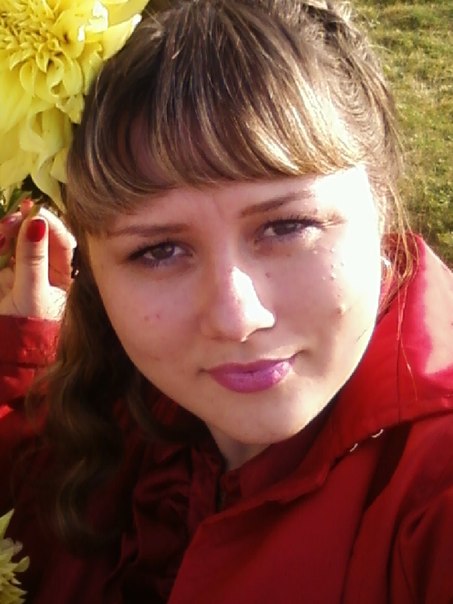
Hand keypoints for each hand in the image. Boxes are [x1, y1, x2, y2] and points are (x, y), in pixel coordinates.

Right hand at [0, 205, 74, 319]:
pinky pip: (5, 261)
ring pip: (18, 246)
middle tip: (13, 217)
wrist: (10, 357)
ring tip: (5, 228)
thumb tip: (36, 221)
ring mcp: (27, 277)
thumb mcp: (31, 292)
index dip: (49, 223)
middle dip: (24, 226)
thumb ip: (32, 258)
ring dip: (9, 236)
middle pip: (38, 239)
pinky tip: (0, 248)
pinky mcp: (9, 283)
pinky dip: (1, 252)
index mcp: (65, 277)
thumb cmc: (29, 329)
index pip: (62, 241)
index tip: (33, 210)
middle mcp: (49, 274)